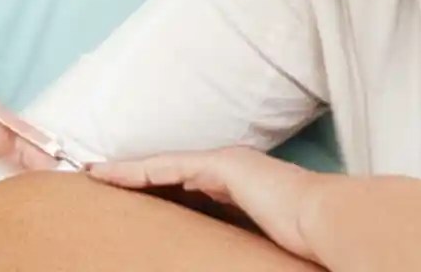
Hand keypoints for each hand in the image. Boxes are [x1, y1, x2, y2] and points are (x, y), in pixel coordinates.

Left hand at [88, 146, 331, 260]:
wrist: (326, 221)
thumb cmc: (306, 239)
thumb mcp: (264, 242)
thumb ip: (239, 245)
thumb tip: (224, 259)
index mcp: (242, 187)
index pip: (191, 188)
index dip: (160, 190)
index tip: (135, 198)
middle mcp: (230, 169)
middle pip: (170, 172)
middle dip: (137, 176)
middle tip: (102, 179)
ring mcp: (225, 163)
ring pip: (162, 166)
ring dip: (127, 171)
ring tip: (94, 175)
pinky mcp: (220, 164)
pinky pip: (166, 167)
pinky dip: (136, 171)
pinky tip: (110, 175)